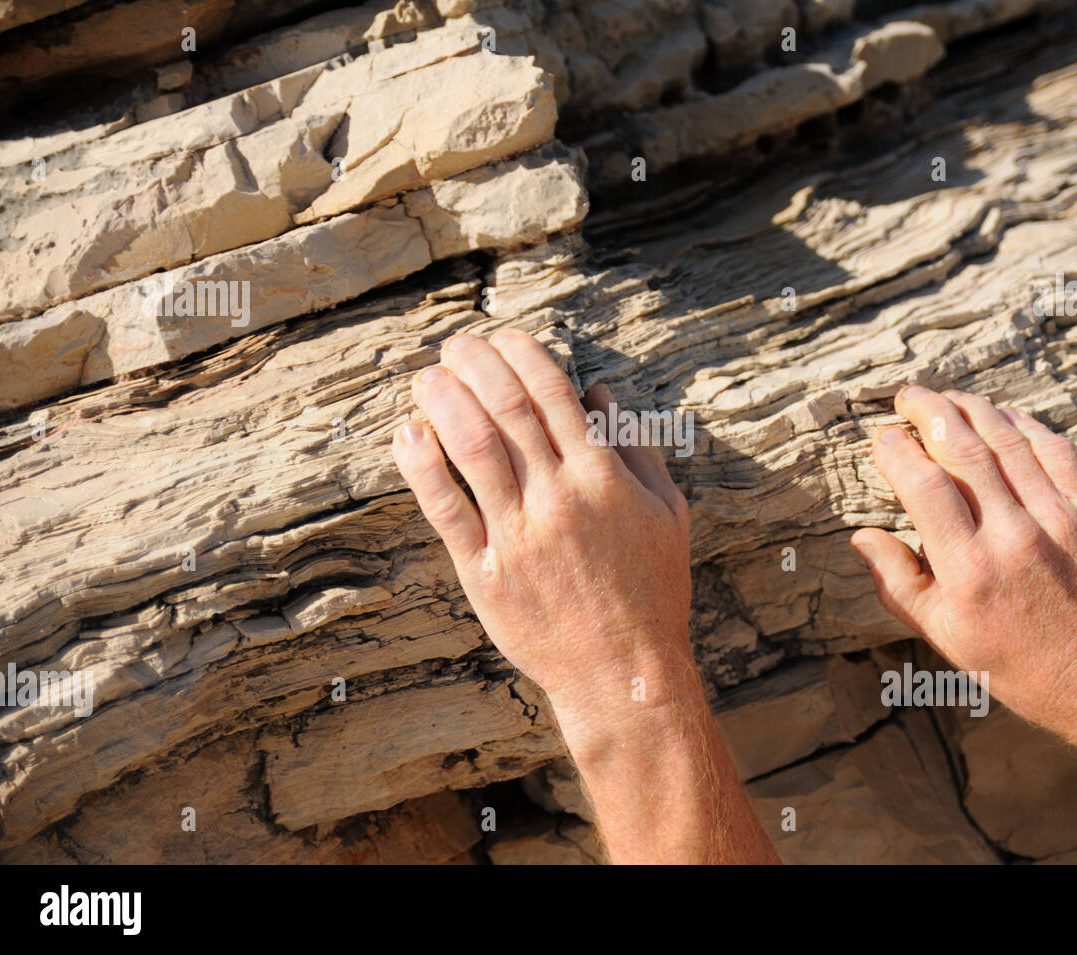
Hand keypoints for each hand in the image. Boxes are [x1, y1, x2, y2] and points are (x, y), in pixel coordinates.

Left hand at [391, 330, 692, 721]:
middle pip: (506, 407)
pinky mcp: (484, 572)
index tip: (504, 338)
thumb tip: (597, 392)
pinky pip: (445, 509)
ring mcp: (517, 536)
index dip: (523, 354)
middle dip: (475, 364)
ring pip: (470, 447)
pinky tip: (410, 436)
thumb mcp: (666, 512)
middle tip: (456, 346)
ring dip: (444, 401)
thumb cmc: (651, 590)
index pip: (553, 394)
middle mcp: (558, 499)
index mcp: (604, 478)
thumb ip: (635, 448)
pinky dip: (422, 467)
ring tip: (429, 378)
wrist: (624, 673)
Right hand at [851, 386, 1076, 758]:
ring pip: (1007, 440)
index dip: (898, 451)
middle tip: (908, 397)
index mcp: (968, 570)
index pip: (923, 486)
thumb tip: (861, 539)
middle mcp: (1013, 537)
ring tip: (947, 398)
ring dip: (972, 409)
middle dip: (929, 412)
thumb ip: (898, 584)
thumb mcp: (945, 637)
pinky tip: (1001, 417)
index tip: (883, 438)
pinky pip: (1054, 450)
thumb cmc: (1019, 665)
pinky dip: (1024, 426)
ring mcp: (1059, 519)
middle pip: (963, 449)